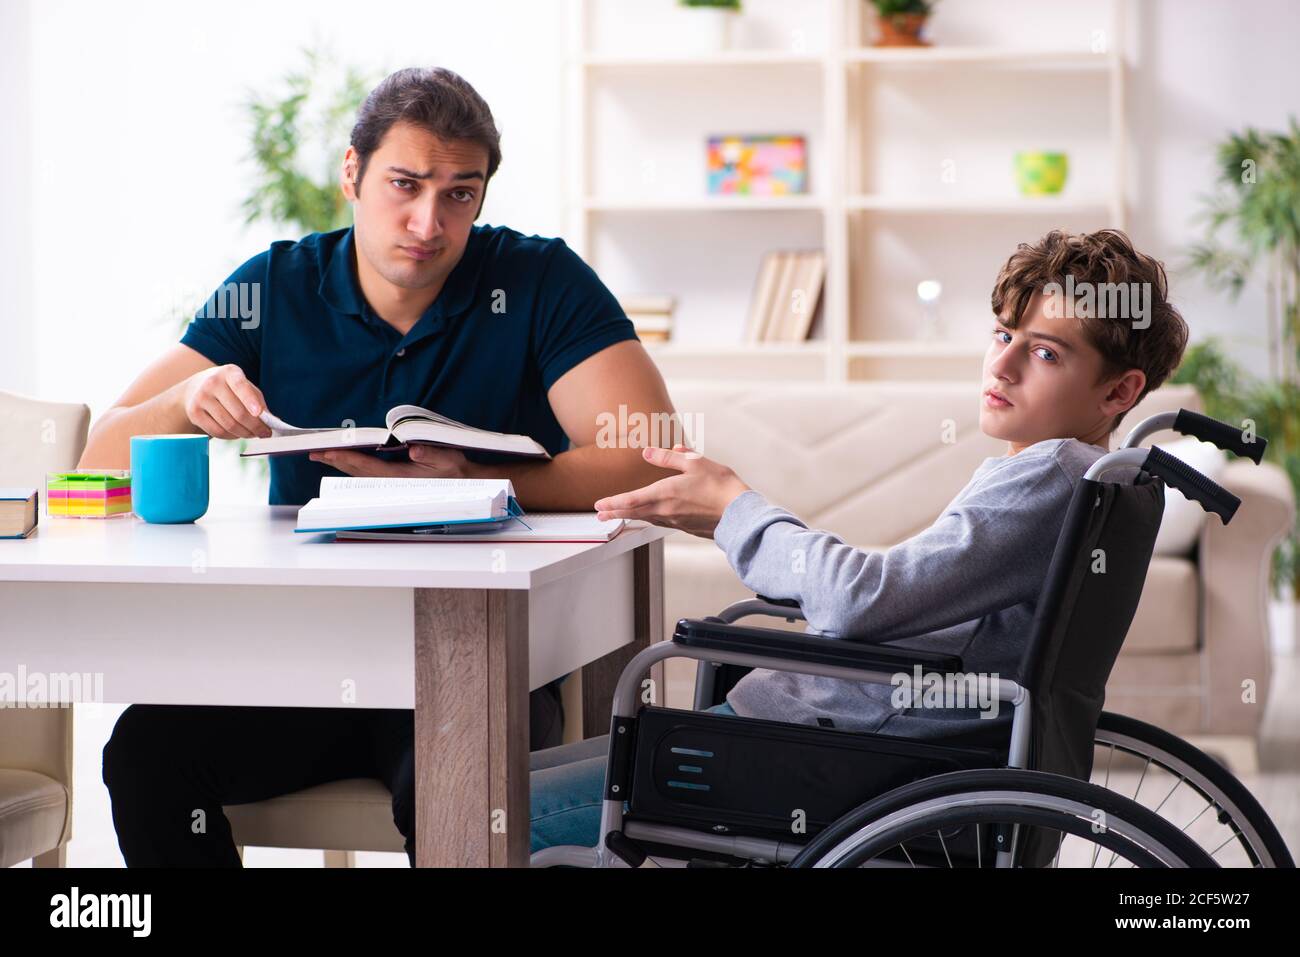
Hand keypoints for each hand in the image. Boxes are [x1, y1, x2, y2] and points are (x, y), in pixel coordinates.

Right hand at [182, 364, 272, 438]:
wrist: (196, 387)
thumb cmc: (229, 388)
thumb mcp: (245, 386)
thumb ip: (258, 401)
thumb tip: (272, 421)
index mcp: (229, 372)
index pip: (241, 386)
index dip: (250, 401)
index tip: (259, 413)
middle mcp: (212, 383)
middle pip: (238, 412)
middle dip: (256, 427)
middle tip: (265, 433)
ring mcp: (201, 398)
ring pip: (229, 425)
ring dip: (245, 434)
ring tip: (253, 434)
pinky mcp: (193, 413)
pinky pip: (217, 432)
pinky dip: (231, 437)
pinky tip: (237, 434)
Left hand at [309, 445, 471, 478]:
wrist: (465, 483)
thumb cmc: (456, 470)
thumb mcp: (448, 458)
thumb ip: (431, 455)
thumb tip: (412, 451)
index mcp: (402, 477)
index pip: (368, 467)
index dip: (347, 458)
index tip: (329, 452)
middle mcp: (393, 482)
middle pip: (357, 472)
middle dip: (335, 462)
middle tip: (313, 452)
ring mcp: (392, 483)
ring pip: (359, 474)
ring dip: (340, 465)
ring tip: (322, 455)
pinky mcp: (394, 480)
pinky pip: (367, 473)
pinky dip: (352, 466)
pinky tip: (345, 461)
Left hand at [594, 445, 749, 539]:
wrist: (740, 513)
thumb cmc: (721, 486)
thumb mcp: (695, 463)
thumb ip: (669, 457)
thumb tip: (647, 452)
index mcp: (665, 493)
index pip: (631, 499)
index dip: (613, 502)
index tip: (599, 505)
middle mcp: (666, 510)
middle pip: (634, 512)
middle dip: (615, 513)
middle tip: (600, 515)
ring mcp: (675, 521)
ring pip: (646, 518)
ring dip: (630, 516)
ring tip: (619, 515)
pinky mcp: (685, 527)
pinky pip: (660, 522)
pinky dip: (648, 518)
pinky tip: (649, 516)